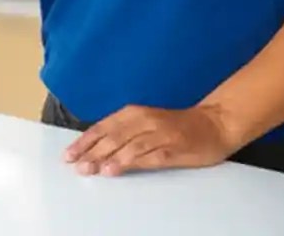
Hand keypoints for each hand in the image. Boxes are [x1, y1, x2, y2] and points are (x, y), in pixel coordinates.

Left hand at [64, 104, 241, 176]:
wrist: (215, 122)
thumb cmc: (176, 125)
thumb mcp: (145, 122)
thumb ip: (123, 131)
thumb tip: (94, 147)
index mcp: (134, 113)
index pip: (102, 127)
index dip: (84, 141)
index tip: (68, 155)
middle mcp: (145, 121)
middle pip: (112, 137)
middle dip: (91, 152)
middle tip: (76, 166)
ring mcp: (160, 134)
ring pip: (128, 146)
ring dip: (108, 158)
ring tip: (92, 169)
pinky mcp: (174, 147)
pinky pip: (149, 156)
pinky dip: (131, 162)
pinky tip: (118, 168)